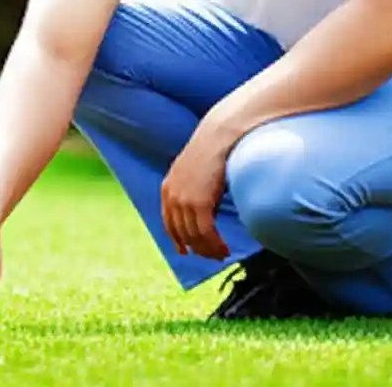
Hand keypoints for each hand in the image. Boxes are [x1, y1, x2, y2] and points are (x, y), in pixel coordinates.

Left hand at [160, 122, 235, 259]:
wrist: (219, 136)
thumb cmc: (213, 151)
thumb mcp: (194, 172)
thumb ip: (193, 190)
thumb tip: (205, 210)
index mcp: (168, 188)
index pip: (169, 222)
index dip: (177, 240)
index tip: (186, 251)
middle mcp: (172, 196)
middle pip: (182, 233)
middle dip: (198, 248)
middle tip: (213, 256)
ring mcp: (184, 200)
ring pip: (194, 236)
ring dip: (209, 249)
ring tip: (222, 254)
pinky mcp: (199, 202)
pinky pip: (205, 232)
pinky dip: (215, 244)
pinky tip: (224, 248)